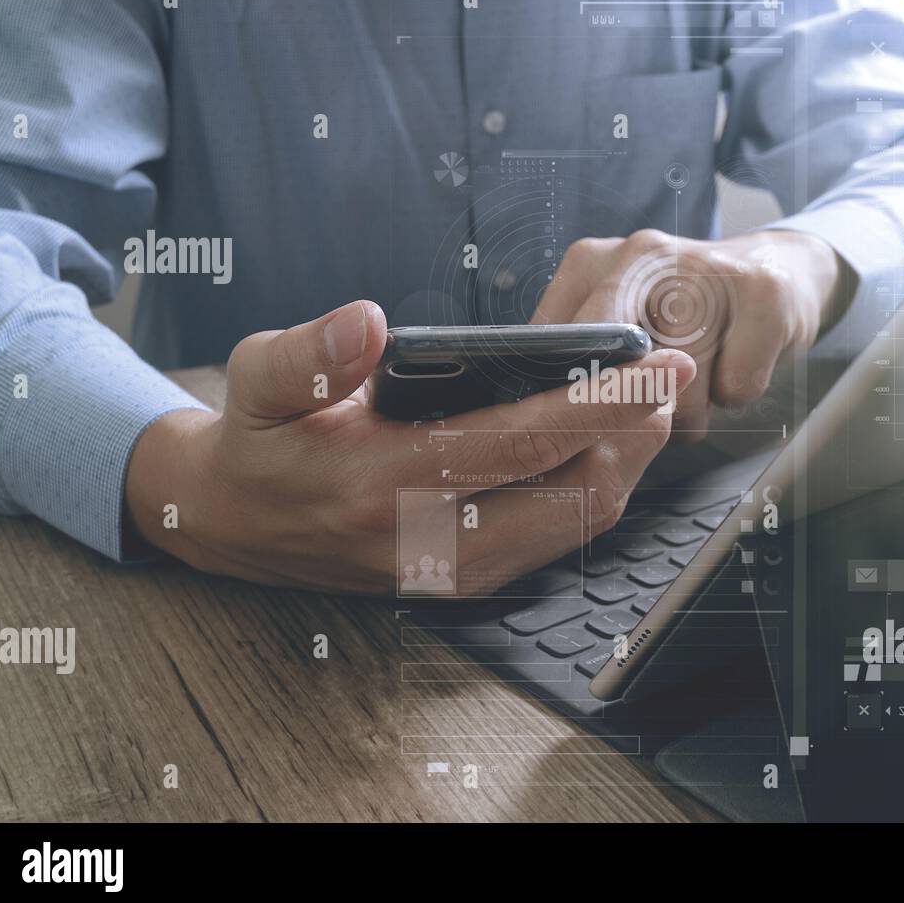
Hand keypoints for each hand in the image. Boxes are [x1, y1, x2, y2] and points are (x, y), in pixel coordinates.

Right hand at [126, 300, 695, 594]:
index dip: (599, 403)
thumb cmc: (259, 438)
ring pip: (575, 527)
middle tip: (669, 377)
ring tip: (650, 406)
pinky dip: (595, 493)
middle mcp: (428, 541)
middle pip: (572, 496)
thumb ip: (309, 353)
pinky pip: (555, 541)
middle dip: (635, 436)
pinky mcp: (465, 582)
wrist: (234, 526)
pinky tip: (607, 449)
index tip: (656, 365)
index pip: (519, 442)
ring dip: (626, 466)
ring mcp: (453, 571)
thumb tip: (368, 321)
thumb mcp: (255, 380)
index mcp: (383, 482)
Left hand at [531, 228, 843, 438]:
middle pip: (616, 374)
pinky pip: (734, 387)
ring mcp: (705, 270)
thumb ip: (576, 357)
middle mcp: (643, 256)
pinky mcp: (763, 294)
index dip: (567, 401)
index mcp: (593, 264)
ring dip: (688, 411)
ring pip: (678, 393)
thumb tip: (536, 417)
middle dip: (631, 411)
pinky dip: (734, 396)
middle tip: (646, 412)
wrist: (779, 269)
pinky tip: (734, 364)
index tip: (576, 427)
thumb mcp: (620, 319)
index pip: (556, 349)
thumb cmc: (685, 311)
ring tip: (697, 381)